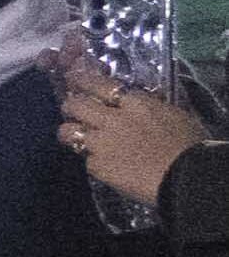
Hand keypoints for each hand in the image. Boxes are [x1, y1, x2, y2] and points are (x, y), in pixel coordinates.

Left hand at [66, 66, 203, 216]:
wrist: (186, 176)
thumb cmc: (189, 145)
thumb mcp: (173, 114)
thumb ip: (150, 107)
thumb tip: (140, 103)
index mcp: (136, 102)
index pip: (99, 84)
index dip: (83, 81)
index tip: (74, 79)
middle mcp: (112, 118)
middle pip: (75, 104)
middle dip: (69, 106)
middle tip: (70, 110)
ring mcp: (101, 142)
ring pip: (67, 131)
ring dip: (69, 133)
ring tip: (73, 138)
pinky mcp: (97, 166)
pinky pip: (86, 160)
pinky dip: (93, 161)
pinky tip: (104, 166)